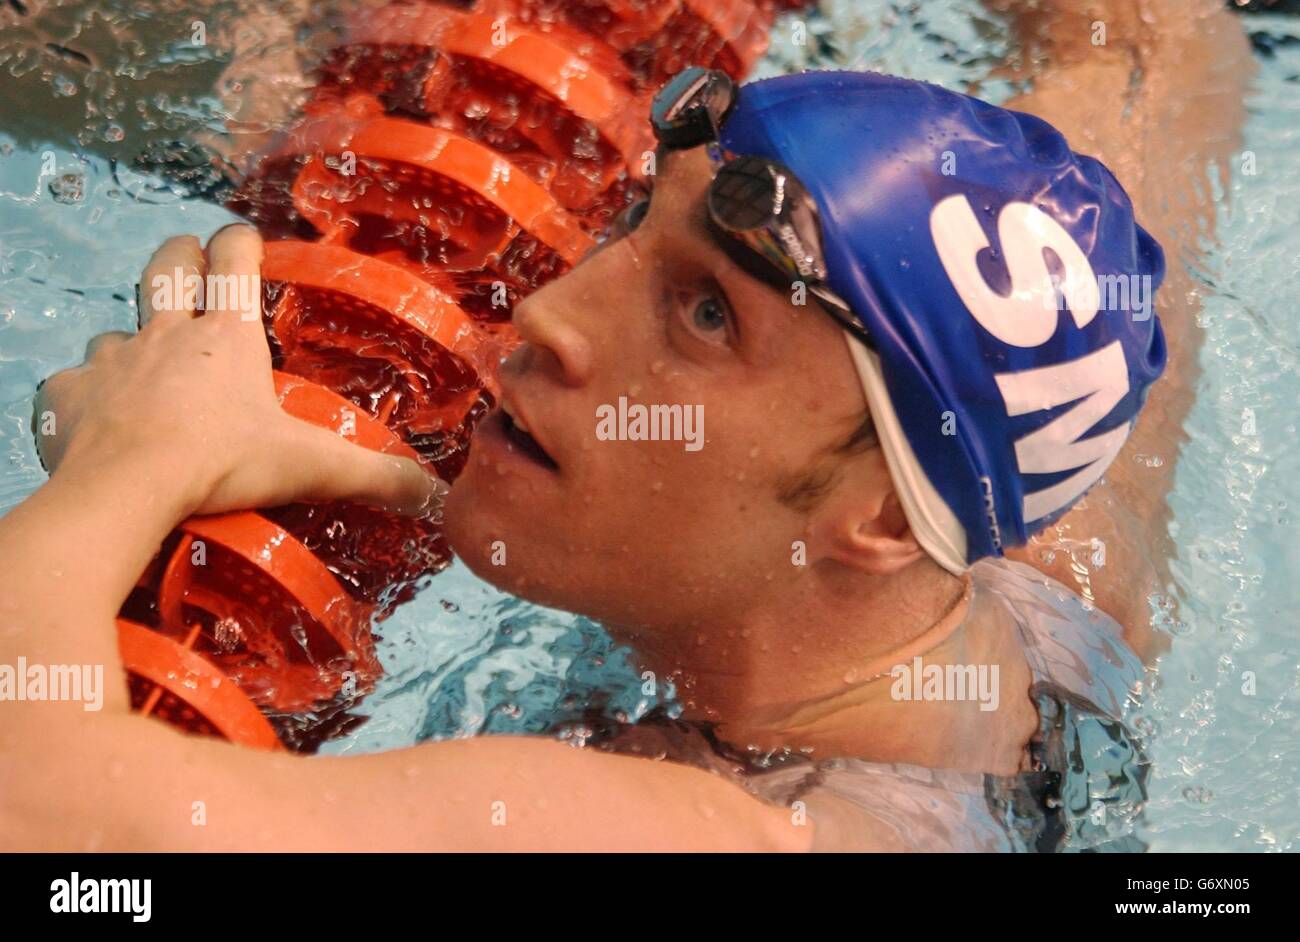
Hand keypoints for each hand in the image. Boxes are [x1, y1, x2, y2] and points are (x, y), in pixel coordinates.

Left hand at [34, 225, 442, 516]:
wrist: (126, 487)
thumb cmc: (221, 463)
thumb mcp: (310, 467)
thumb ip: (374, 476)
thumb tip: (435, 495)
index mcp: (228, 337)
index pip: (234, 260)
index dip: (240, 242)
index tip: (245, 239)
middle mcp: (166, 334)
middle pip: (165, 266)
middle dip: (178, 255)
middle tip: (187, 259)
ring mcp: (112, 360)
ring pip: (116, 331)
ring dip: (130, 342)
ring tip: (142, 370)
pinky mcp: (68, 394)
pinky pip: (73, 384)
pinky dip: (85, 396)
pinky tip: (96, 419)